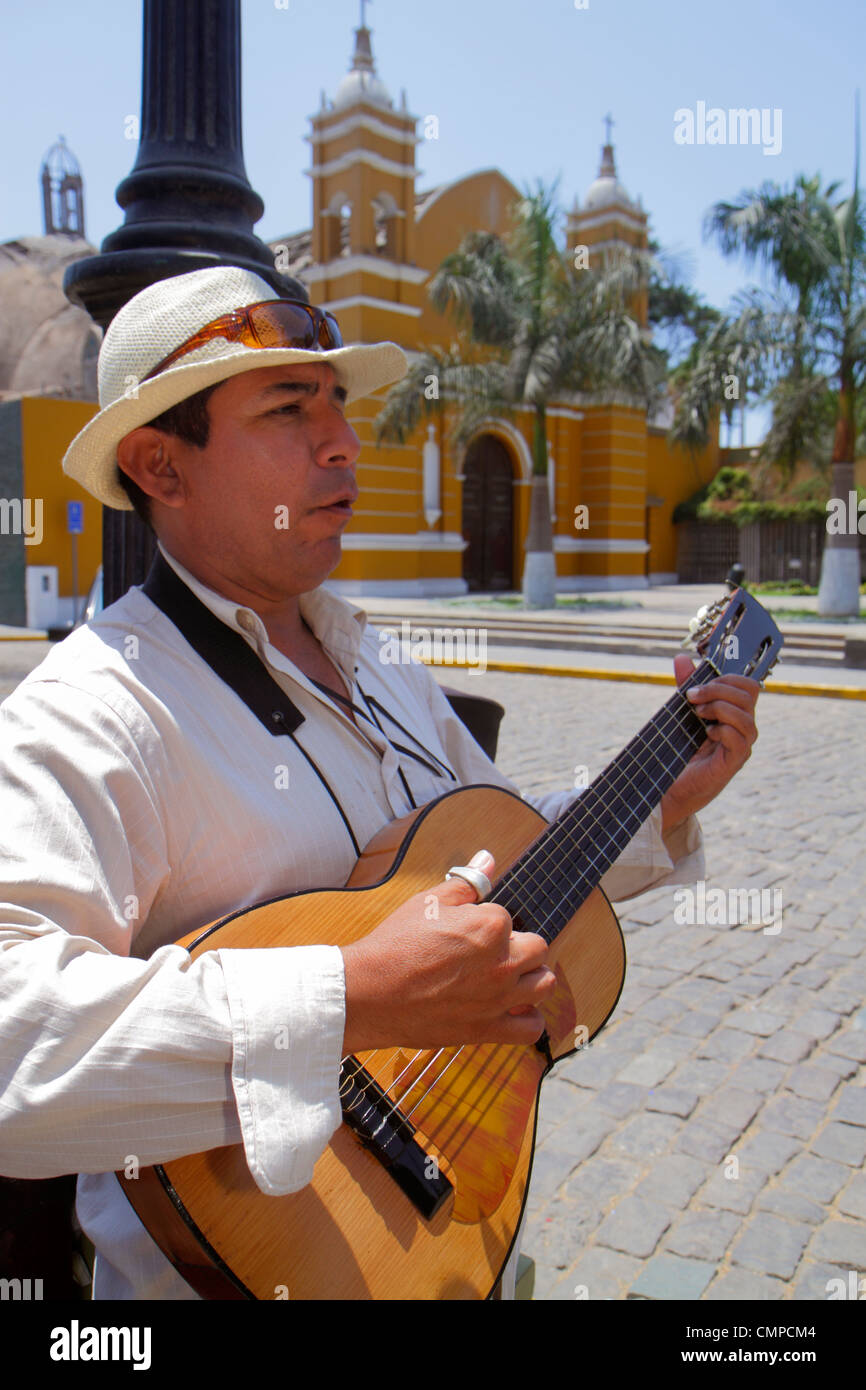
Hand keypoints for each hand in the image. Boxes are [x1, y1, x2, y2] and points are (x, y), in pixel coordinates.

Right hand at [341, 850, 555, 1052]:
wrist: (369, 993)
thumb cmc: (395, 944)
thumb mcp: (428, 902)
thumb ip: (467, 882)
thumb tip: (489, 859)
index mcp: (490, 926)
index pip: (507, 916)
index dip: (485, 921)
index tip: (462, 931)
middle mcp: (503, 963)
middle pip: (537, 949)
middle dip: (517, 946)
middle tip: (488, 952)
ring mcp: (499, 999)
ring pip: (545, 984)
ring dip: (532, 977)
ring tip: (508, 977)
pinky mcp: (488, 1029)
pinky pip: (532, 1028)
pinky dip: (528, 1018)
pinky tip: (512, 1009)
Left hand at [660, 653, 759, 832]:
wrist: (672, 784)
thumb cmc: (682, 748)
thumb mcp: (684, 710)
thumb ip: (687, 684)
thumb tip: (682, 657)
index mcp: (736, 711)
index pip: (748, 685)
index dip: (726, 677)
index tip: (697, 684)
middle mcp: (744, 726)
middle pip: (749, 694)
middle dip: (718, 689)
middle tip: (691, 697)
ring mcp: (743, 744)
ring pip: (746, 715)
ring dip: (718, 708)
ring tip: (697, 714)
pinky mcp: (735, 761)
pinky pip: (739, 738)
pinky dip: (721, 730)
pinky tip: (706, 733)